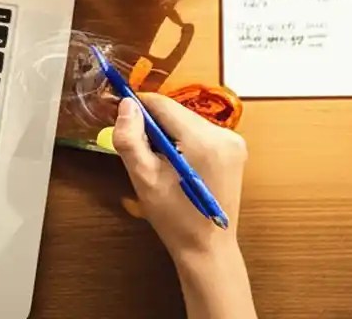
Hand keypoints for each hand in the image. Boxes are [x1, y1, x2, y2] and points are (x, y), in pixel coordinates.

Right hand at [112, 93, 247, 260]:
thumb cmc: (174, 217)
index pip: (163, 104)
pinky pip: (198, 133)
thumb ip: (130, 138)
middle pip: (175, 112)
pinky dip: (181, 140)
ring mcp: (233, 142)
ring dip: (166, 133)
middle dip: (152, 123)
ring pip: (185, 121)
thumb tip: (126, 105)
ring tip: (156, 160)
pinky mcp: (234, 150)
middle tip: (136, 146)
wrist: (207, 247)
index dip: (137, 106)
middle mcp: (224, 135)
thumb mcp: (143, 177)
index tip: (117, 114)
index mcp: (203, 141)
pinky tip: (173, 163)